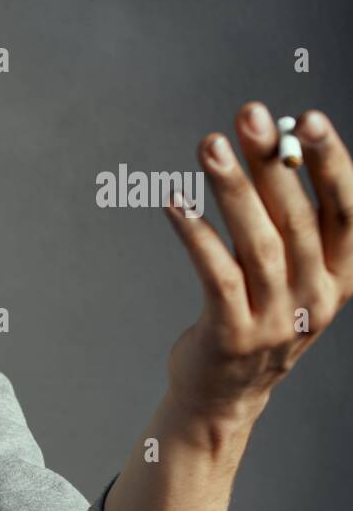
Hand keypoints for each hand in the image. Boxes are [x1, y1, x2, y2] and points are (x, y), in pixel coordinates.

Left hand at [163, 103, 352, 426]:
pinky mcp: (231, 335)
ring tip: (209, 145)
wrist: (222, 395)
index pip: (346, 211)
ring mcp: (276, 320)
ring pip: (258, 244)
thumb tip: (275, 141)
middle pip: (299, 219)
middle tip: (249, 115)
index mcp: (340, 277)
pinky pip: (215, 274)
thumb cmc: (253, 315)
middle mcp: (316, 298)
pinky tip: (174, 200)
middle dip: (274, 162)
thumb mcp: (287, 274)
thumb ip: (287, 219)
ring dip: (232, 189)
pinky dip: (195, 233)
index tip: (308, 117)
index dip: (331, 163)